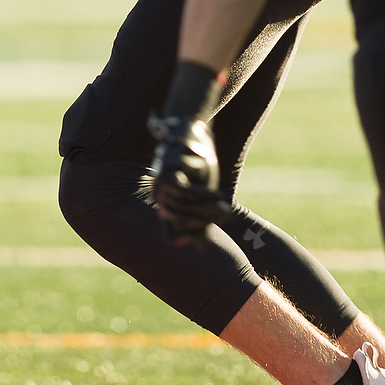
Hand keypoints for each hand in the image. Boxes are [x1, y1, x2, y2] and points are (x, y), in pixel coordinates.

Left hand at [148, 115, 232, 244]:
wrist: (192, 133)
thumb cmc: (197, 166)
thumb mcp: (201, 196)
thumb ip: (200, 221)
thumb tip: (202, 252)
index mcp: (166, 206)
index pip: (170, 236)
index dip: (187, 238)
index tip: (205, 234)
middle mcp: (159, 198)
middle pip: (181, 223)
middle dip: (205, 220)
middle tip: (224, 213)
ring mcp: (160, 185)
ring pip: (183, 208)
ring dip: (206, 205)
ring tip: (222, 201)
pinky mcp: (167, 171)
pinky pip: (183, 191)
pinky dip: (201, 194)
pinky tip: (215, 192)